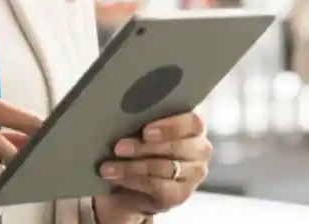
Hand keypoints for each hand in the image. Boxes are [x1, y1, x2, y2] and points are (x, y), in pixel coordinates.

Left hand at [93, 111, 211, 222]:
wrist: (134, 182)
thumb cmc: (140, 144)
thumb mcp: (141, 129)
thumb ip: (141, 120)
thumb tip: (119, 114)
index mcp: (193, 126)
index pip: (193, 123)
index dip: (170, 127)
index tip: (145, 131)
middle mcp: (200, 149)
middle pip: (178, 147)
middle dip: (144, 147)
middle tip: (118, 147)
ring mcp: (193, 174)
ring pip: (164, 168)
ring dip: (132, 167)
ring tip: (108, 167)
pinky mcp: (181, 194)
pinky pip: (157, 187)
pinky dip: (132, 180)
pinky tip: (115, 177)